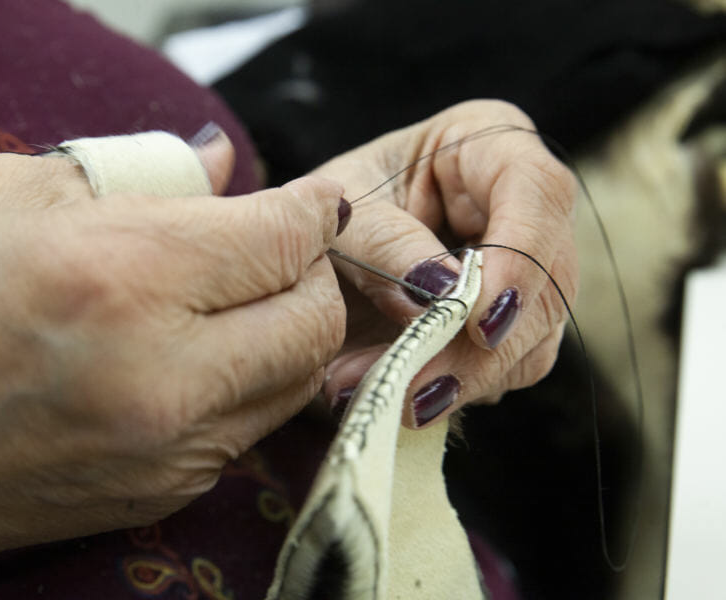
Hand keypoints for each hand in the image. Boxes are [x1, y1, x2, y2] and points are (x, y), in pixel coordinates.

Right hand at [0, 139, 345, 596]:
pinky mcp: (165, 493)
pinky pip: (249, 425)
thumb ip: (137, 171)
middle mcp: (162, 374)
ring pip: (296, 378)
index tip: (315, 202)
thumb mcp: (8, 198)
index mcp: (119, 277)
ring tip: (234, 300)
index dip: (314, 211)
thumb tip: (222, 165)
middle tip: (275, 249)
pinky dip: (247, 380)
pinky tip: (196, 356)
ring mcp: (170, 449)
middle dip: (314, 272)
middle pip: (315, 318)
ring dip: (287, 328)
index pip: (280, 239)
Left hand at [318, 100, 577, 428]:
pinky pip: (507, 368)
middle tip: (416, 389)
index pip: (537, 192)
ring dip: (464, 379)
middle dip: (481, 348)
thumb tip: (443, 295)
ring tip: (388, 397)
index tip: (478, 322)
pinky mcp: (511, 323)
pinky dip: (457, 388)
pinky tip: (404, 397)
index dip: (519, 260)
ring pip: (534, 338)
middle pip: (547, 282)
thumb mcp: (345, 210)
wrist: (323, 247)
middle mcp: (526, 209)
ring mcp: (527, 272)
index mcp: (493, 148)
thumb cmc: (336, 207)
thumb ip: (386, 242)